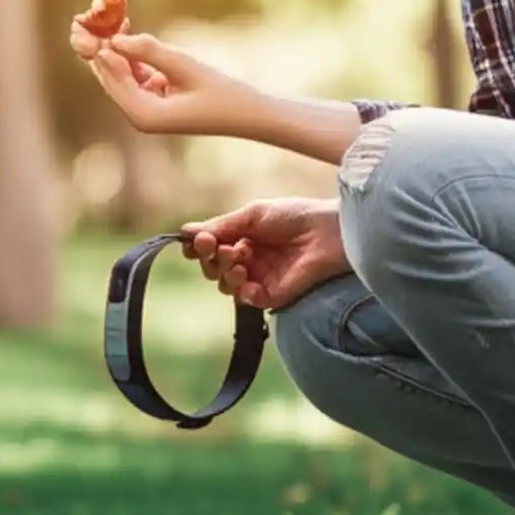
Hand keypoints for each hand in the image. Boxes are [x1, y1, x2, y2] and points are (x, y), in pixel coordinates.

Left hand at [73, 28, 261, 136]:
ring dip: (115, 48)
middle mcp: (139, 116)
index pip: (113, 77)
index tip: (85, 22)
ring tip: (103, 16)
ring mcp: (146, 111)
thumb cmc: (222, 93)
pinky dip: (131, 55)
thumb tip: (116, 39)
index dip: (99, 48)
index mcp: (144, 115)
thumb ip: (151, 52)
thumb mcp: (185, 67)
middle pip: (110, 77)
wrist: (248, 114)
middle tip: (83, 19)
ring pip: (121, 74)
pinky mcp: (155, 102)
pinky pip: (135, 75)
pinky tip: (125, 29)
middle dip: (100, 48)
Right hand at [181, 198, 349, 309]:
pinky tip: (247, 277)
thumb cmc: (296, 216)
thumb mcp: (253, 214)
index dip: (200, 246)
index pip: (210, 248)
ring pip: (225, 285)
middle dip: (211, 259)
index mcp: (242, 237)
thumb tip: (185, 231)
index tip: (199, 241)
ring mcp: (259, 279)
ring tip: (240, 259)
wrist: (329, 232)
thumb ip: (221, 225)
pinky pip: (246, 300)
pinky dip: (241, 290)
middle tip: (222, 248)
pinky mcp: (273, 296)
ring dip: (225, 272)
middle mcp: (248, 260)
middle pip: (212, 268)